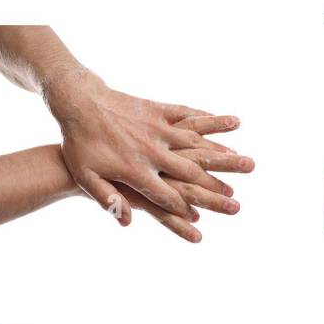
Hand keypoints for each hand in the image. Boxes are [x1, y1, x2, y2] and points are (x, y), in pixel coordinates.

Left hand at [46, 71, 252, 220]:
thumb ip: (108, 199)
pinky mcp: (159, 110)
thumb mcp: (86, 176)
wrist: (79, 101)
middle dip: (216, 187)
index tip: (201, 218)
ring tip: (243, 157)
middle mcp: (153, 149)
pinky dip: (209, 120)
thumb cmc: (80, 143)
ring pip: (197, 142)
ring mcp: (158, 128)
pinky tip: (227, 122)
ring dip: (222, 151)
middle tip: (237, 198)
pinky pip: (189, 115)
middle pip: (191, 172)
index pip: (166, 196)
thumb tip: (128, 222)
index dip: (183, 210)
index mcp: (136, 169)